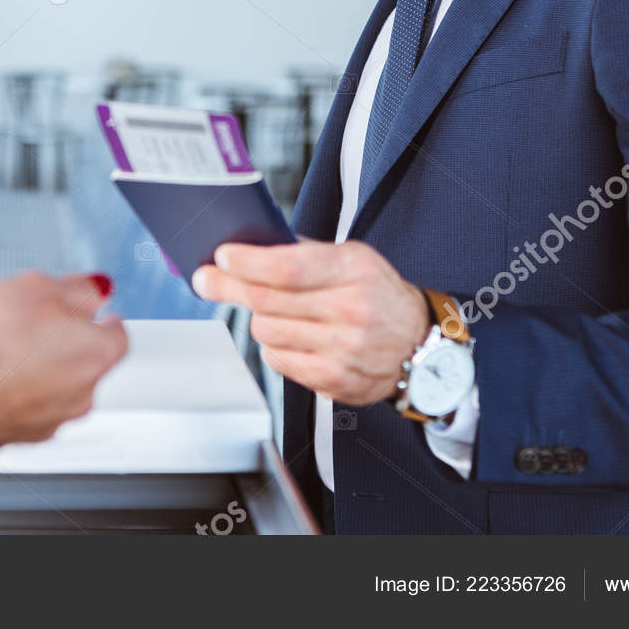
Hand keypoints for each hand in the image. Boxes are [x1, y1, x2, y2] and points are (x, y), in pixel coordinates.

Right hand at [0, 271, 128, 445]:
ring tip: (5, 348)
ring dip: (41, 369)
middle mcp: (84, 393)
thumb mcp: (38, 287)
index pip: (117, 334)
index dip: (101, 317)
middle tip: (36, 322)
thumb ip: (78, 288)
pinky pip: (28, 407)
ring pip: (57, 387)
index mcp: (98, 353)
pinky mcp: (22, 436)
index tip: (90, 309)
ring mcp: (53, 420)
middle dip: (66, 342)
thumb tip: (98, 289)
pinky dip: (18, 392)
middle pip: (86, 361)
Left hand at [191, 238, 428, 404]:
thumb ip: (305, 253)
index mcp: (356, 271)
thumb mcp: (354, 258)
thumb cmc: (380, 294)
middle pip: (268, 301)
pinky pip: (278, 360)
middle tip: (207, 279)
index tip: (222, 257)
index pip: (288, 268)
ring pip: (267, 331)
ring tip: (271, 310)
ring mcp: (343, 350)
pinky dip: (275, 346)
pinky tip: (291, 335)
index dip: (247, 263)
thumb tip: (251, 247)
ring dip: (258, 318)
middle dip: (228, 287)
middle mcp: (352, 311)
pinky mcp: (334, 381)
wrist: (421, 345)